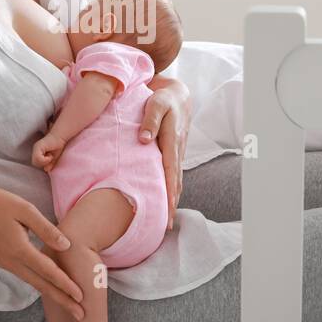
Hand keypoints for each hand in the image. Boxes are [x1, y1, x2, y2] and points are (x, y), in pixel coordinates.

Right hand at [0, 184, 83, 319]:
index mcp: (19, 249)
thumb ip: (46, 229)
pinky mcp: (4, 262)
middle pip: (42, 285)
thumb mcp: (25, 209)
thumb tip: (66, 245)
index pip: (47, 271)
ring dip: (53, 294)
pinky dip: (42, 284)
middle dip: (62, 300)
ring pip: (34, 283)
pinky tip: (51, 288)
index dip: (65, 284)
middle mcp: (12, 262)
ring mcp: (7, 264)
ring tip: (70, 305)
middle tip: (81, 315)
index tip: (81, 297)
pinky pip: (27, 277)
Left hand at [32, 133, 64, 172]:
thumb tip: (46, 169)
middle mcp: (35, 149)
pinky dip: (46, 159)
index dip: (43, 163)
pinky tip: (50, 154)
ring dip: (45, 161)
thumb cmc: (57, 146)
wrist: (59, 137)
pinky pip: (39, 158)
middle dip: (43, 163)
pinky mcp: (38, 147)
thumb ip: (49, 164)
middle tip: (50, 157)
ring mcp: (36, 147)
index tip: (50, 158)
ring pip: (36, 162)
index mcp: (37, 151)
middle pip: (35, 163)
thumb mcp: (54, 158)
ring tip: (50, 155)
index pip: (36, 163)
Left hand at [139, 78, 190, 229]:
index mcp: (172, 141)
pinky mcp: (174, 153)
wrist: (179, 95)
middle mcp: (177, 150)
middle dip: (172, 204)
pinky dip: (172, 190)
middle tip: (167, 226)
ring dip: (173, 200)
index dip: (169, 191)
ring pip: (176, 181)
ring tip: (167, 220)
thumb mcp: (156, 103)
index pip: (170, 171)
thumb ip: (149, 120)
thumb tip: (143, 139)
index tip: (167, 210)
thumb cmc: (164, 99)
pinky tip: (168, 201)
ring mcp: (177, 153)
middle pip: (175, 182)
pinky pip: (173, 175)